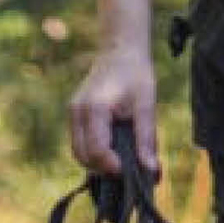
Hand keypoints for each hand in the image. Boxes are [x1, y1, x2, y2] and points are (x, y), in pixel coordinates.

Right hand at [68, 45, 160, 177]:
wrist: (120, 52)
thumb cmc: (136, 75)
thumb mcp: (146, 105)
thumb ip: (146, 139)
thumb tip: (150, 170)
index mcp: (95, 108)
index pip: (97, 150)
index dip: (113, 166)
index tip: (131, 171)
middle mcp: (77, 112)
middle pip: (83, 156)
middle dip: (105, 168)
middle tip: (130, 170)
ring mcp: (72, 113)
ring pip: (79, 153)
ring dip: (98, 163)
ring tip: (123, 161)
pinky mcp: (74, 115)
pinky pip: (80, 143)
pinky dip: (94, 152)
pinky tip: (114, 150)